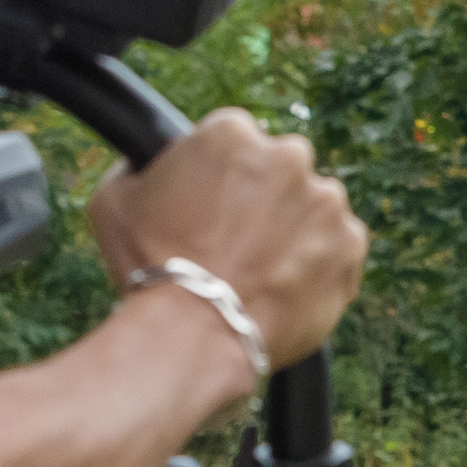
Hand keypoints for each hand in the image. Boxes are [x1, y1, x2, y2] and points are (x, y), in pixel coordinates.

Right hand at [88, 111, 367, 379]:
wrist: (195, 333)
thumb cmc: (150, 266)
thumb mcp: (115, 199)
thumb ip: (140, 165)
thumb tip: (150, 162)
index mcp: (232, 133)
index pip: (234, 141)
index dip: (220, 176)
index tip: (212, 207)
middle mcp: (288, 156)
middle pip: (280, 169)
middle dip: (263, 197)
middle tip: (237, 240)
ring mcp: (327, 201)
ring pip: (313, 208)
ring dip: (295, 229)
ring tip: (261, 270)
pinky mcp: (352, 245)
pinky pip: (339, 248)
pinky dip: (320, 264)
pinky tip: (285, 286)